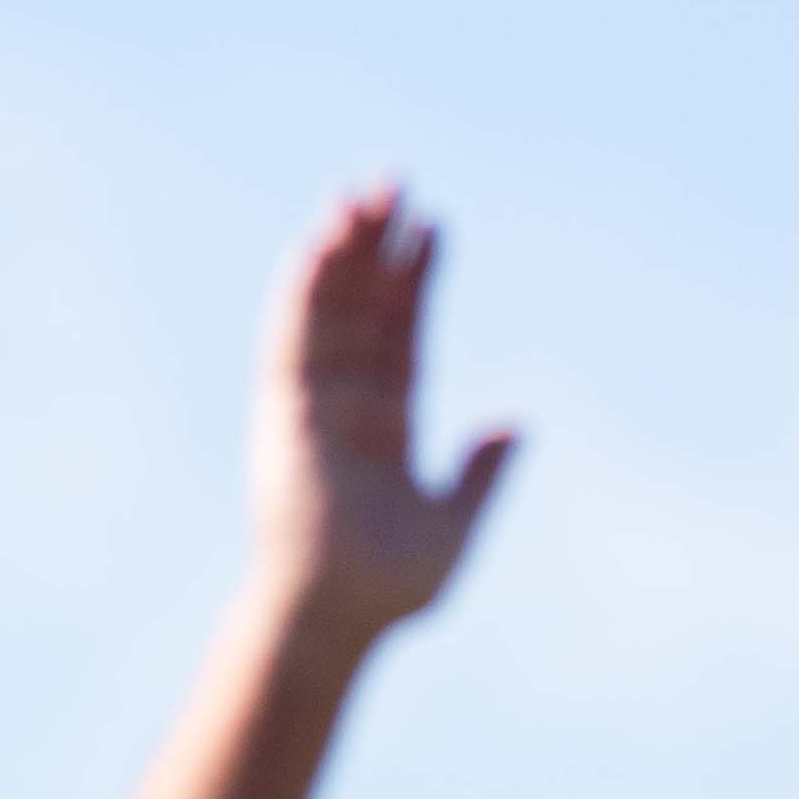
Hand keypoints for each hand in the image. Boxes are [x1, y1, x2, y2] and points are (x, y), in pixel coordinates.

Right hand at [254, 188, 514, 657]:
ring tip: (359, 196)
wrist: (338, 615)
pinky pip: (293, 343)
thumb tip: (513, 425)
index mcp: (387, 427)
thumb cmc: (390, 586)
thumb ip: (481, 475)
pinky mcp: (285, 415)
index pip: (403, 336)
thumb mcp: (455, 523)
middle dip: (375, 249)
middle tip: (390, 183)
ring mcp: (314, 407)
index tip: (433, 228)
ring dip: (341, 256)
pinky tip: (316, 248)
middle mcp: (347, 406)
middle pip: (363, 310)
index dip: (416, 282)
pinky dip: (302, 296)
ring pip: (328, 314)